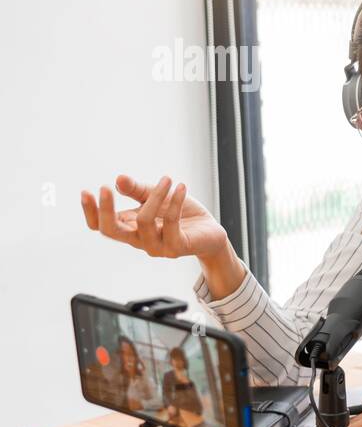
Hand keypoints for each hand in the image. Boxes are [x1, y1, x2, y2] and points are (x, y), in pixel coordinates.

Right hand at [80, 174, 229, 260]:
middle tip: (106, 187)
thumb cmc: (181, 214)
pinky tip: (181, 187)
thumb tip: (118, 179)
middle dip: (105, 210)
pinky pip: (170, 223)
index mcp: (130, 227)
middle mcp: (139, 240)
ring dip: (154, 196)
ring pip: (144, 221)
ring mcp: (157, 246)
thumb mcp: (157, 196)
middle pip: (111, 231)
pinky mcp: (177, 247)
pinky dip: (174, 201)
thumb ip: (137, 190)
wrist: (210, 231)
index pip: (100, 226)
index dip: (91, 212)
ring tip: (167, 179)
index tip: (86, 191)